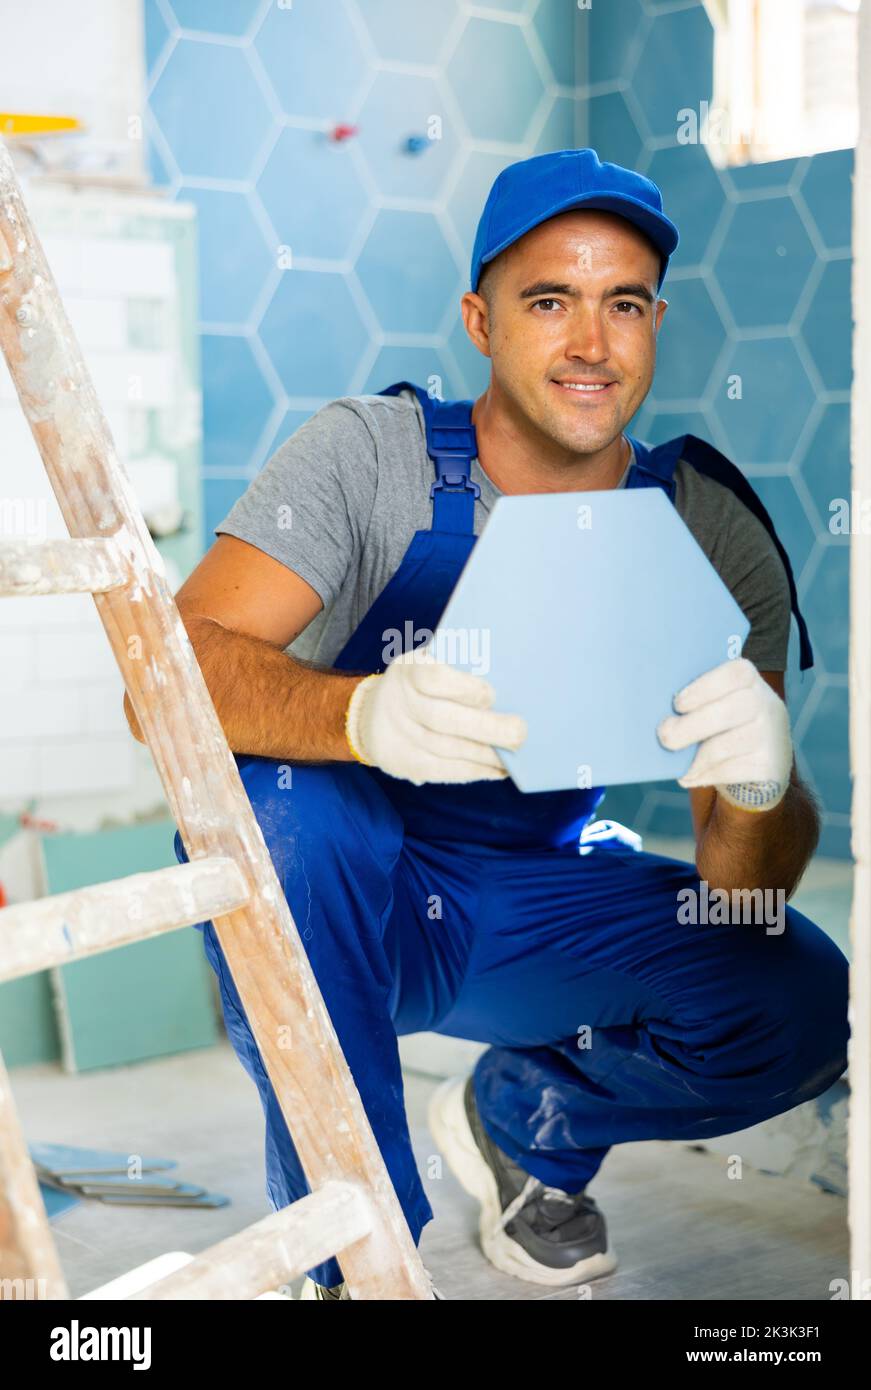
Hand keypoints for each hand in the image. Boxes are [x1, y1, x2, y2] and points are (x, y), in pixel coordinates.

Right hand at [344, 646, 526, 785]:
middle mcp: (399, 700)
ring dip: (484, 755)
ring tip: (513, 756)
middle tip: (518, 733)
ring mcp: (397, 733)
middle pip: (442, 719)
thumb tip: (511, 680)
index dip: (463, 689)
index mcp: (410, 669)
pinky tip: (496, 770)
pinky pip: (440, 770)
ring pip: (445, 749)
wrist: (374, 712)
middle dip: (485, 728)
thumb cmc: (424, 683)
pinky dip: (472, 771)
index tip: (491, 696)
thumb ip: (463, 669)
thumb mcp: (435, 663)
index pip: (433, 677)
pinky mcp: (400, 761)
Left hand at [656, 657, 791, 811]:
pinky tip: (690, 776)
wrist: (761, 766)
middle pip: (729, 711)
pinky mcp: (770, 766)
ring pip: (725, 745)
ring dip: (694, 757)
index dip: (704, 687)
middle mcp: (768, 705)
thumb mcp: (717, 707)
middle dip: (690, 726)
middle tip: (665, 736)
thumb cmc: (726, 729)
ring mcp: (772, 736)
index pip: (735, 674)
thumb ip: (696, 705)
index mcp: (751, 682)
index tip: (677, 703)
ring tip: (676, 763)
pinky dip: (704, 775)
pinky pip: (729, 770)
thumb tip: (663, 719)